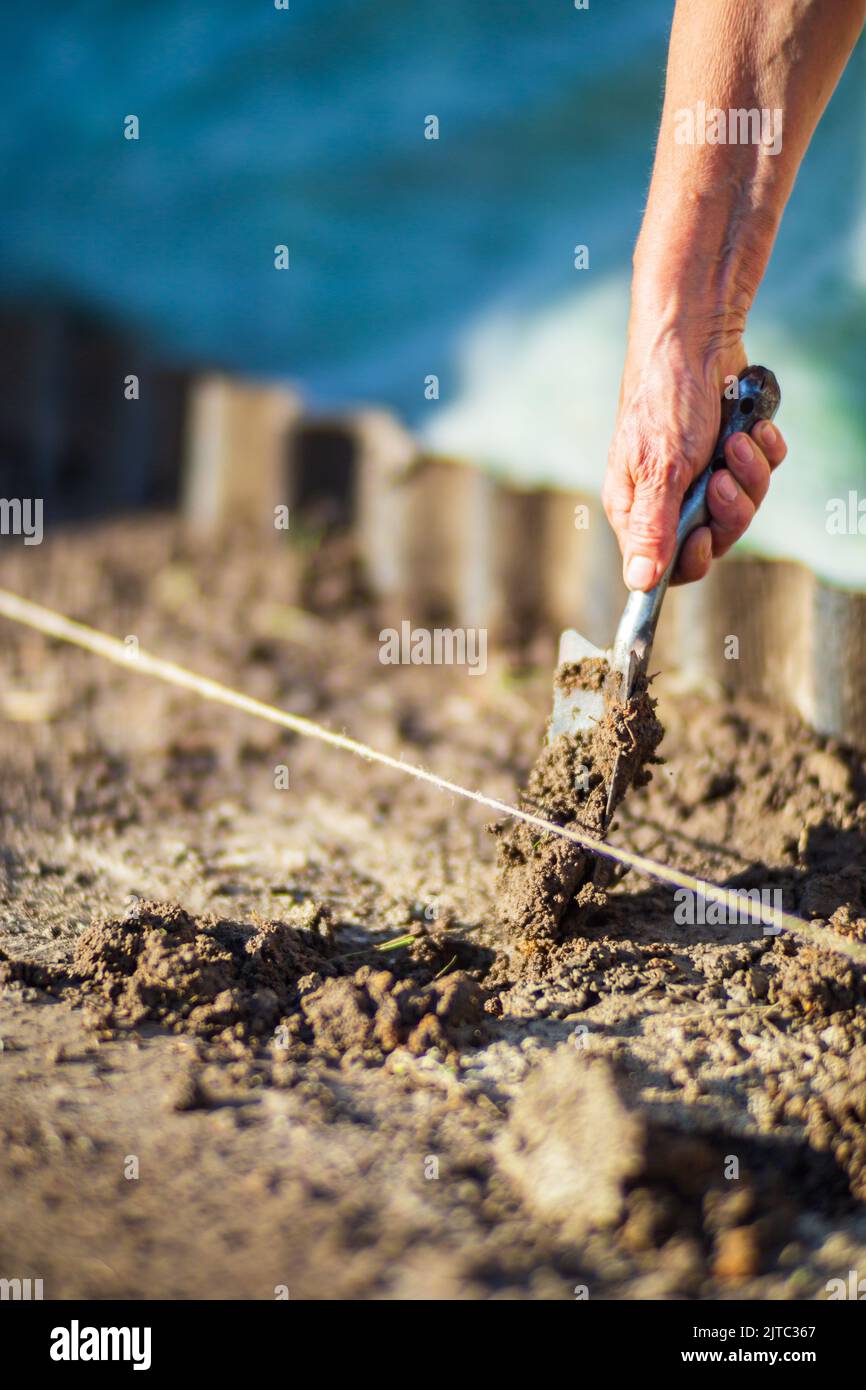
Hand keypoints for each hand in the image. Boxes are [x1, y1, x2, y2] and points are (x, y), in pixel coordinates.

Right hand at [602, 329, 786, 590]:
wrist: (696, 337)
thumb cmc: (664, 399)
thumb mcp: (660, 470)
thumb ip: (652, 529)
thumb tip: (638, 582)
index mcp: (636, 507)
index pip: (665, 566)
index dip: (694, 559)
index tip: (706, 535)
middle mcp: (666, 496)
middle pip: (713, 538)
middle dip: (729, 509)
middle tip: (723, 477)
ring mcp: (701, 473)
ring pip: (742, 505)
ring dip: (749, 473)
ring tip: (737, 439)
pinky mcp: (730, 452)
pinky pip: (760, 472)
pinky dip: (763, 449)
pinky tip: (752, 425)